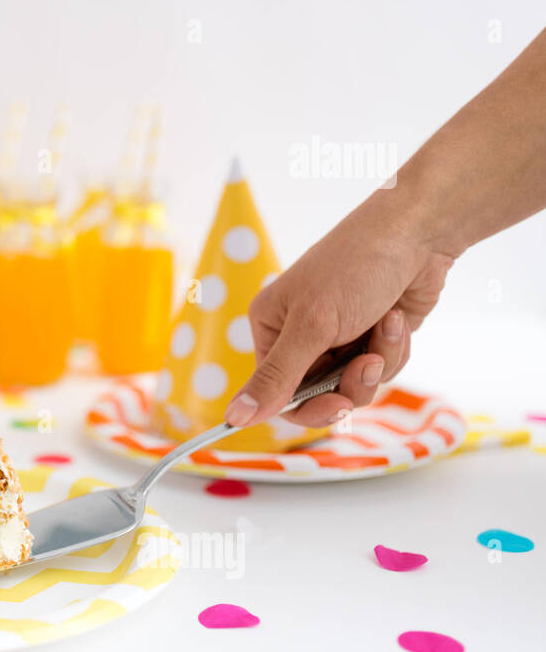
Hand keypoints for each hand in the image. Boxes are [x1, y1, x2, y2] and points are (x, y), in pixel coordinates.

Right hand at [223, 196, 455, 427]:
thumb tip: (233, 417)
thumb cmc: (355, 267)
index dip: (307, 407)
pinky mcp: (372, 337)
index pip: (276, 392)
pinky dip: (394, 349)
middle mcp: (300, 335)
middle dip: (351, 383)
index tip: (338, 405)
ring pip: (355, 384)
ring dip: (378, 361)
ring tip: (386, 326)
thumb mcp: (311, 327)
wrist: (417, 233)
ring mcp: (338, 337)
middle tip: (369, 366)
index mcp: (271, 327)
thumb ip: (275, 378)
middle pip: (319, 394)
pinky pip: (381, 369)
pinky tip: (396, 319)